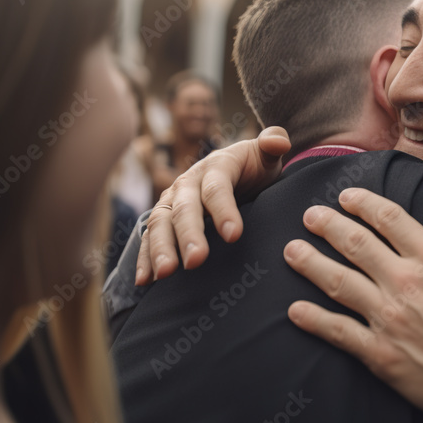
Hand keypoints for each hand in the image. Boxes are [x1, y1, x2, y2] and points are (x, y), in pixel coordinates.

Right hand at [135, 127, 290, 284]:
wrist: (236, 172)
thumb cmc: (254, 167)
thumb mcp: (266, 155)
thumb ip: (274, 144)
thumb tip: (277, 142)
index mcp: (216, 166)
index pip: (217, 188)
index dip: (224, 210)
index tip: (234, 236)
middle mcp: (188, 182)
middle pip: (185, 208)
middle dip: (189, 235)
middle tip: (196, 262)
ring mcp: (172, 201)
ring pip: (161, 223)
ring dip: (160, 249)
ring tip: (166, 273)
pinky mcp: (164, 219)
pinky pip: (150, 237)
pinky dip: (144, 258)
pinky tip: (145, 280)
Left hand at [285, 188, 422, 422]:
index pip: (390, 220)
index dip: (364, 204)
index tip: (347, 196)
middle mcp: (406, 282)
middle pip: (356, 244)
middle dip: (328, 225)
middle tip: (310, 215)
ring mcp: (389, 318)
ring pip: (339, 282)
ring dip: (311, 263)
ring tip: (291, 250)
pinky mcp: (382, 354)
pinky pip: (339, 332)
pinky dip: (314, 320)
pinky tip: (295, 310)